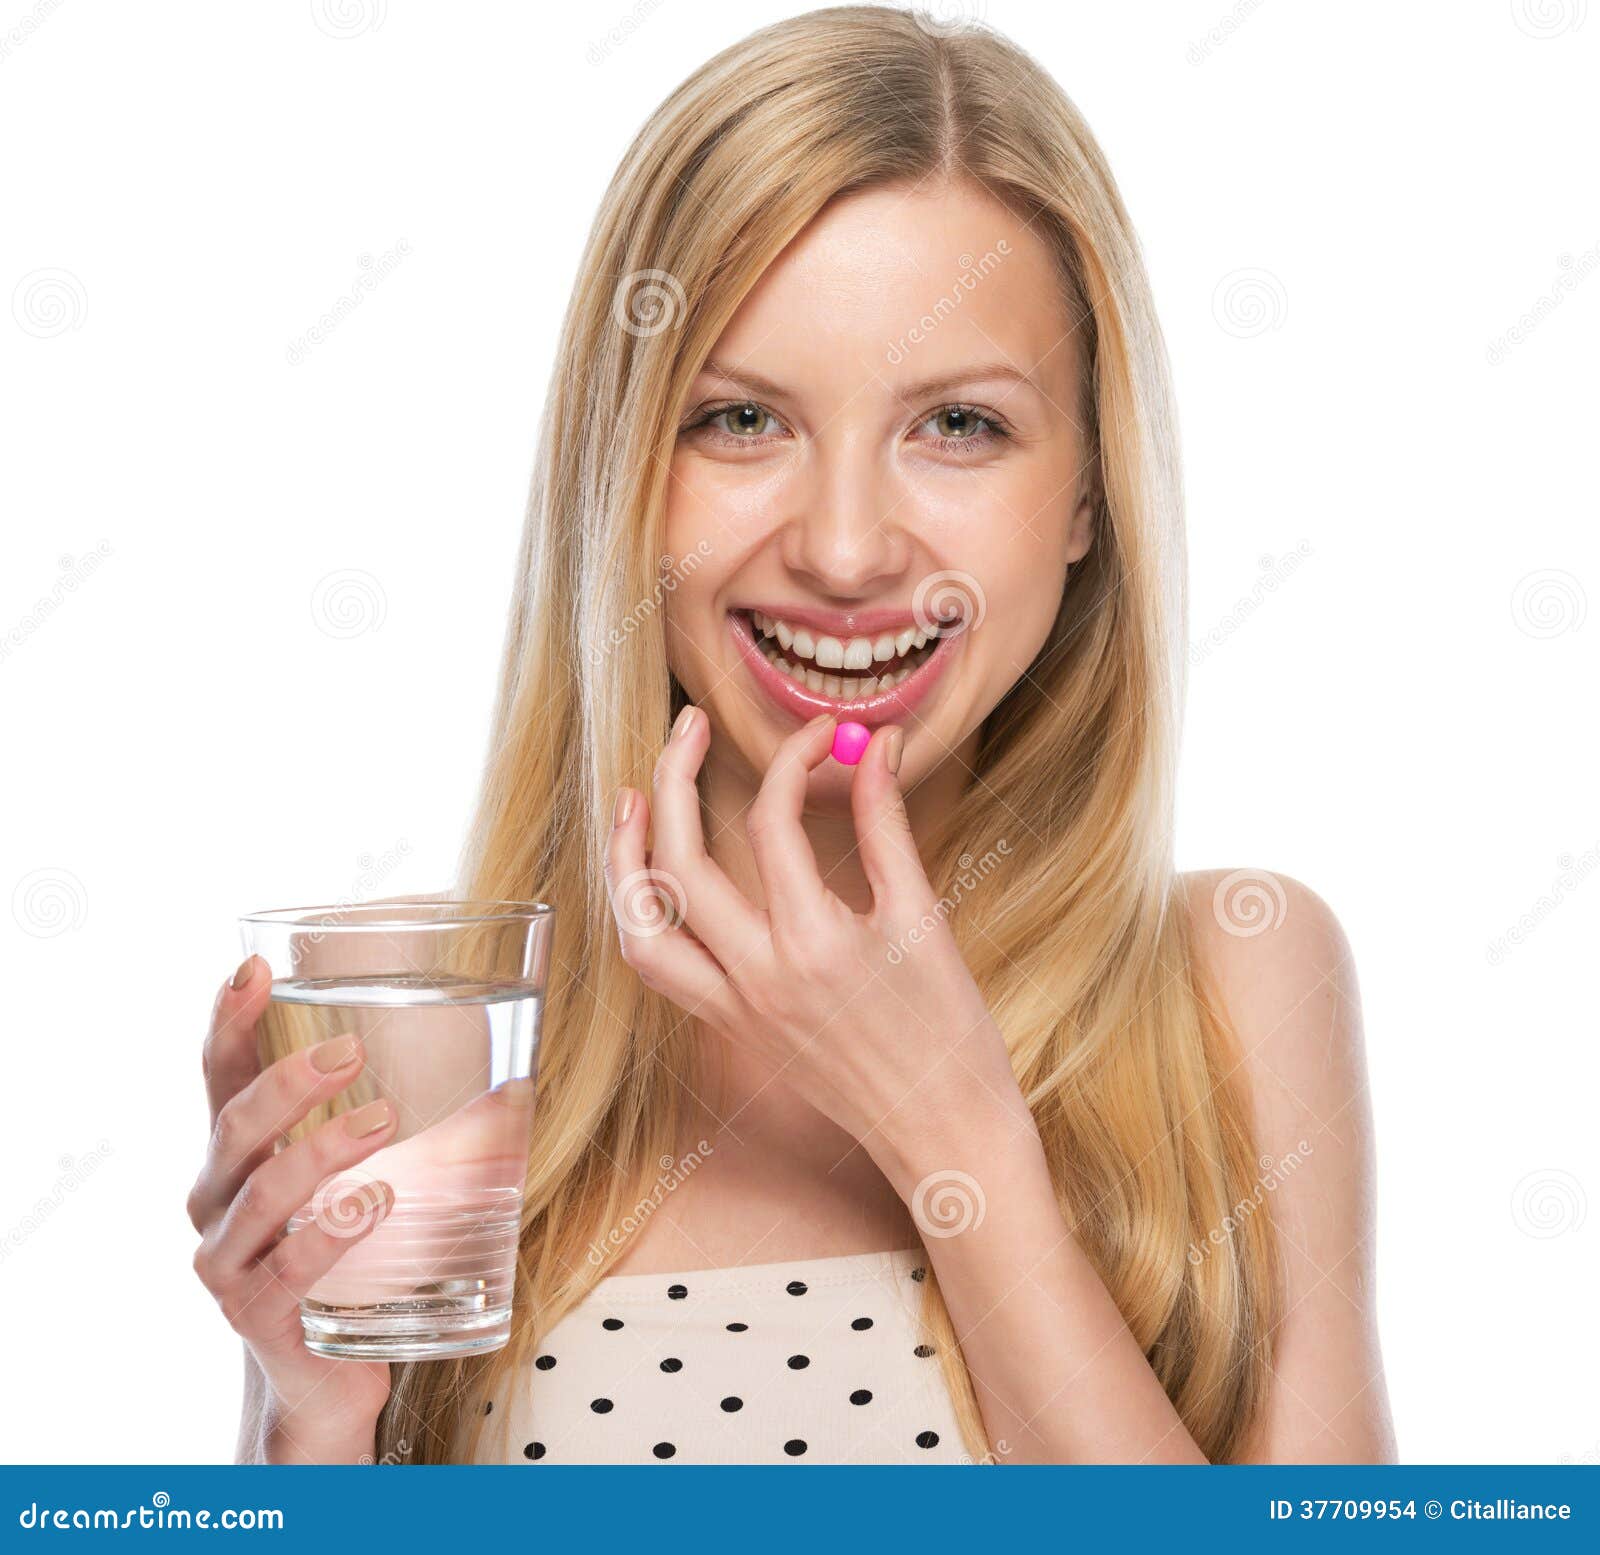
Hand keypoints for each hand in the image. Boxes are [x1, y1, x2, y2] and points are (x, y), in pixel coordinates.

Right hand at [187, 957, 395, 1463]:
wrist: (327, 1373)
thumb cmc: (351, 1252)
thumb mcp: (358, 1176)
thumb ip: (398, 1117)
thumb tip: (514, 1052)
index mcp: (238, 1153)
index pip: (220, 1075)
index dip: (228, 1019)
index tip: (253, 968)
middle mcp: (218, 1200)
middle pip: (235, 1125)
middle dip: (290, 1082)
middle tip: (352, 1051)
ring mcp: (229, 1261)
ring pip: (265, 1191)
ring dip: (325, 1149)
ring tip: (384, 1120)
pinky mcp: (259, 1314)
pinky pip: (290, 1267)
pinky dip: (333, 1231)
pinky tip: (376, 1202)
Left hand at [603, 707, 1033, 1181]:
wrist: (945, 1133)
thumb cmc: (950, 1032)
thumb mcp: (924, 919)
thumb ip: (888, 826)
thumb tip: (874, 747)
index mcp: (815, 944)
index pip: (774, 823)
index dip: (794, 759)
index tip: (823, 732)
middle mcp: (759, 977)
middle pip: (678, 866)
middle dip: (671, 780)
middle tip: (687, 725)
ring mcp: (735, 1010)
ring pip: (642, 929)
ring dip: (626, 859)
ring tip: (632, 800)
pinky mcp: (731, 1031)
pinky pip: (660, 971)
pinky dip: (643, 919)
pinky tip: (653, 882)